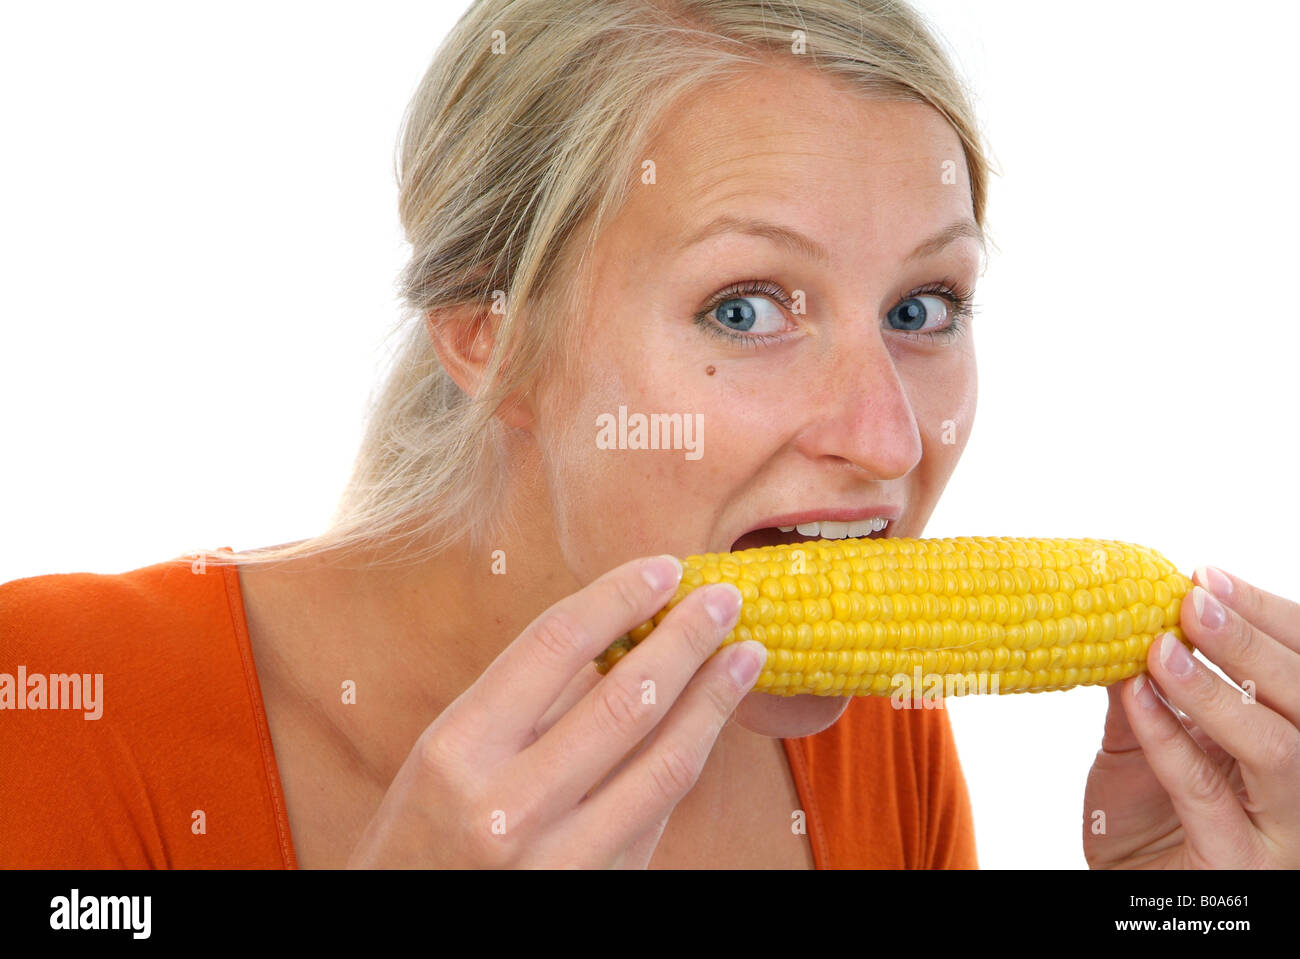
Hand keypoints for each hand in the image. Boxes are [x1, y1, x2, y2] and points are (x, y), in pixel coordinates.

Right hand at [345, 554, 763, 867]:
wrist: (410, 937)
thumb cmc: (421, 838)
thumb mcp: (447, 759)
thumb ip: (526, 702)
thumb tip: (617, 631)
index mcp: (457, 749)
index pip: (554, 644)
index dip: (619, 597)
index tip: (664, 567)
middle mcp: (506, 804)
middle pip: (623, 697)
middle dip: (686, 638)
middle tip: (725, 598)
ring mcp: (557, 858)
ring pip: (662, 762)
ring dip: (714, 699)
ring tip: (747, 654)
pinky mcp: (597, 889)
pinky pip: (657, 814)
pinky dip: (689, 756)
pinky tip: (712, 719)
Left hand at [1083, 565, 1299, 867]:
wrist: (1128, 892)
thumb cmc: (1146, 814)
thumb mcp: (1144, 736)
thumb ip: (1146, 684)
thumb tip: (1123, 614)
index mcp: (1293, 735)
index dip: (1266, 618)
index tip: (1207, 576)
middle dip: (1253, 643)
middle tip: (1194, 599)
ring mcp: (1285, 829)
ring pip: (1279, 751)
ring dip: (1220, 691)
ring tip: (1165, 646)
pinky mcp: (1242, 865)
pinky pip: (1208, 794)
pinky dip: (1171, 738)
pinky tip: (1138, 697)